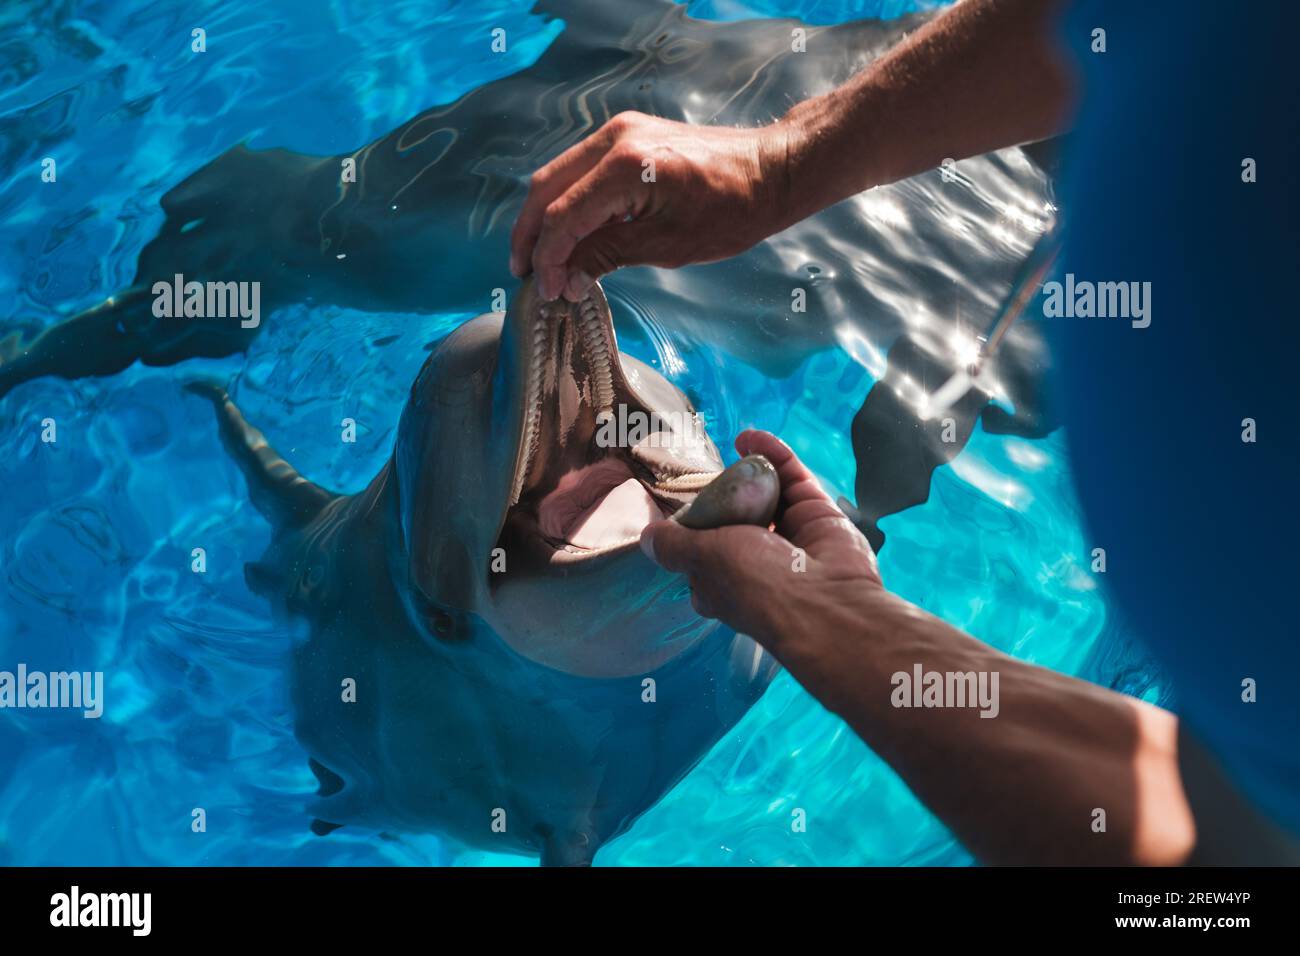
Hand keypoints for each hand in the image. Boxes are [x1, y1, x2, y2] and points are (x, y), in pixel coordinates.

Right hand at [510, 111, 791, 300]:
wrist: (771, 170)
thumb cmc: (732, 210)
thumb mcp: (668, 246)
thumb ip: (608, 256)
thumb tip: (566, 279)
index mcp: (626, 166)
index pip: (564, 216)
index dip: (548, 258)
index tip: (545, 291)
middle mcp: (615, 138)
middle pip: (548, 189)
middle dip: (532, 236)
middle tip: (526, 276)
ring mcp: (620, 131)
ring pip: (559, 177)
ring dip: (547, 219)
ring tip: (544, 261)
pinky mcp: (628, 135)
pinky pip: (581, 170)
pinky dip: (569, 202)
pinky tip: (571, 235)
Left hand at [640, 429, 882, 655]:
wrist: (826, 599)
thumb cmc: (755, 586)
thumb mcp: (701, 561)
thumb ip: (674, 546)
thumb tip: (646, 538)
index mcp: (725, 582)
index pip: (704, 551)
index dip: (693, 528)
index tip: (682, 502)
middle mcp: (758, 561)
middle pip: (737, 517)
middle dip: (725, 492)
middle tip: (708, 467)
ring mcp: (789, 535)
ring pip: (765, 493)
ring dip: (748, 469)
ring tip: (733, 445)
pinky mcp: (816, 512)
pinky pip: (792, 476)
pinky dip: (772, 454)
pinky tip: (751, 437)